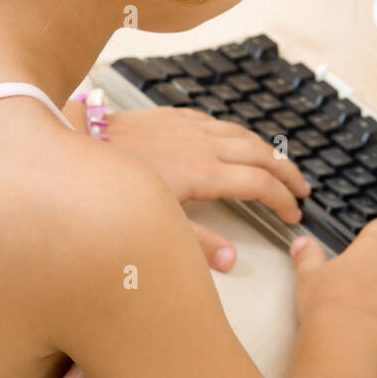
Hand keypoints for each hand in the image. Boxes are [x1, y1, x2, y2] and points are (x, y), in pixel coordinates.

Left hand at [66, 102, 309, 271]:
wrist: (74, 140)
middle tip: (302, 190)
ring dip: (267, 150)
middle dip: (287, 173)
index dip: (282, 200)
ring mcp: (189, 127)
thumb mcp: (153, 221)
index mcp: (204, 173)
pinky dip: (237, 133)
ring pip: (244, 134)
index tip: (293, 215)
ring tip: (279, 165)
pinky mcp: (173, 117)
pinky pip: (217, 121)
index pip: (259, 185)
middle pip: (262, 154)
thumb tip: (231, 261)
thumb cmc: (110, 188)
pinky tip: (235, 141)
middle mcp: (203, 145)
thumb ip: (195, 242)